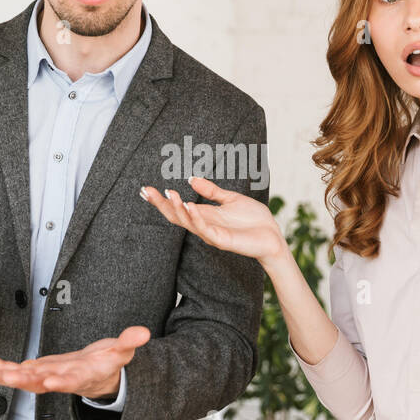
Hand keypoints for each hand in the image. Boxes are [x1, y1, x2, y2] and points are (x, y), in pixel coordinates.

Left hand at [0, 326, 150, 399]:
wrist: (97, 376)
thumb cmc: (108, 364)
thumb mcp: (121, 353)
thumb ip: (129, 343)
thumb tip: (143, 333)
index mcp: (80, 377)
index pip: (70, 381)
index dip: (60, 381)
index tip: (48, 380)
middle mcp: (58, 381)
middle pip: (35, 383)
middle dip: (15, 379)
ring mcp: (43, 377)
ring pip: (17, 378)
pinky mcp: (32, 372)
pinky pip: (9, 370)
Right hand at [139, 176, 284, 262]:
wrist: (273, 236)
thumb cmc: (254, 221)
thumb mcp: (231, 199)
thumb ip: (211, 191)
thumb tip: (191, 179)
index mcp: (205, 215)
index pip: (178, 208)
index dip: (162, 200)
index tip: (146, 189)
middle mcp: (204, 225)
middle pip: (176, 216)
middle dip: (161, 204)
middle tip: (147, 191)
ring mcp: (211, 234)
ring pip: (188, 222)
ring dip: (177, 208)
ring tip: (169, 194)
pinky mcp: (222, 240)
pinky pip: (205, 229)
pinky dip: (196, 218)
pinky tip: (189, 206)